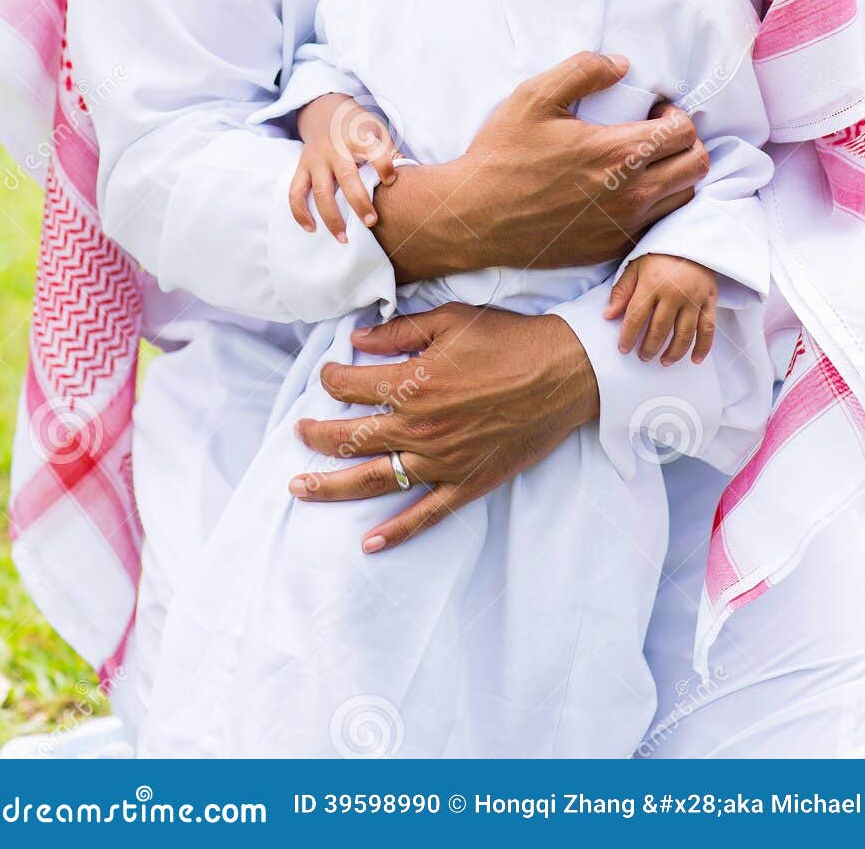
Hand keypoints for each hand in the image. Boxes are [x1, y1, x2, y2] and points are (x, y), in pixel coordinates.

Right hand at [290, 96, 397, 241]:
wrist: (326, 111)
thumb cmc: (359, 128)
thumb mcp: (377, 130)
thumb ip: (390, 151)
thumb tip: (409, 175)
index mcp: (357, 136)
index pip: (372, 150)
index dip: (383, 165)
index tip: (392, 180)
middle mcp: (334, 148)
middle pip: (346, 177)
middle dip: (359, 202)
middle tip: (371, 222)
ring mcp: (315, 159)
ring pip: (320, 191)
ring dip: (331, 217)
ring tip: (344, 238)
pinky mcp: (301, 168)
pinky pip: (296, 193)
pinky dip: (300, 212)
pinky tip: (312, 229)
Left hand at [290, 303, 597, 549]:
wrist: (565, 373)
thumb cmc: (511, 340)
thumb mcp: (452, 320)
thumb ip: (400, 332)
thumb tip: (358, 338)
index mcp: (414, 382)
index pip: (350, 386)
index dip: (330, 378)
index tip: (327, 375)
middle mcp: (420, 426)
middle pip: (350, 437)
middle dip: (316, 435)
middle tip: (299, 433)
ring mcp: (442, 460)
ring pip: (374, 479)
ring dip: (331, 486)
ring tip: (299, 487)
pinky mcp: (467, 483)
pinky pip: (425, 514)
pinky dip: (396, 532)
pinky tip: (369, 543)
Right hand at [374, 52, 708, 282]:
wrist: (475, 216)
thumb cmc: (503, 154)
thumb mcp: (534, 96)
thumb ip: (583, 69)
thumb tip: (622, 64)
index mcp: (617, 153)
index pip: (685, 133)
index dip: (675, 115)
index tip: (653, 111)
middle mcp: (630, 194)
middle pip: (697, 166)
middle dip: (685, 143)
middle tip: (655, 134)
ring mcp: (623, 226)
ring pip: (683, 198)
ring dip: (674, 175)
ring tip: (644, 163)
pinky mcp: (611, 248)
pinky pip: (655, 226)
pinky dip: (653, 206)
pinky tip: (624, 192)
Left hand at [603, 253, 717, 364]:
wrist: (693, 239)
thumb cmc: (660, 255)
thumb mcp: (636, 266)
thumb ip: (622, 291)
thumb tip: (608, 316)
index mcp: (652, 284)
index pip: (636, 317)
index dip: (627, 336)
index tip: (623, 349)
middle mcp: (674, 293)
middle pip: (659, 329)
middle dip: (649, 348)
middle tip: (643, 357)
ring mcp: (694, 298)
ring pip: (684, 334)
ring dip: (673, 352)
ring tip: (664, 362)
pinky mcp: (710, 300)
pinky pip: (708, 328)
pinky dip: (703, 347)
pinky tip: (695, 360)